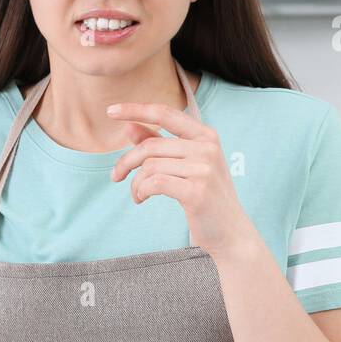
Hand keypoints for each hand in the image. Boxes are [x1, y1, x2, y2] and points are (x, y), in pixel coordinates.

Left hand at [105, 100, 255, 258]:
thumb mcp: (185, 165)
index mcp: (206, 135)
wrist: (230, 232)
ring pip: (150, 166)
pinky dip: (140, 191)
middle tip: (116, 176)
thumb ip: (159, 144)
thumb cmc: (205, 196)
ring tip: (137, 195)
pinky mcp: (197, 191)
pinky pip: (154, 183)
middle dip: (126, 162)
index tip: (110, 111)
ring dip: (135, 183)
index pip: (165, 113)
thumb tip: (128, 126)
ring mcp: (204, 169)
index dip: (136, 110)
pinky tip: (142, 199)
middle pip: (151, 145)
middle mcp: (208, 147)